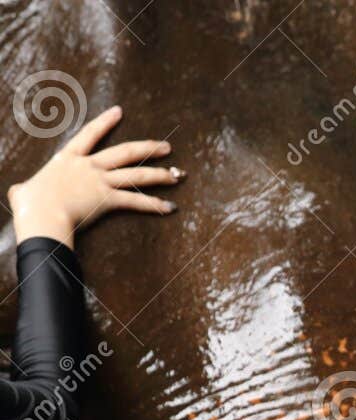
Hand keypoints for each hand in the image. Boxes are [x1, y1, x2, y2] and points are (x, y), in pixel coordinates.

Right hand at [7, 106, 180, 246]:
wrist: (41, 214)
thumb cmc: (30, 205)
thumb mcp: (24, 191)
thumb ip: (26, 189)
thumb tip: (20, 193)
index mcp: (68, 159)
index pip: (89, 134)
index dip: (105, 122)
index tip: (119, 111)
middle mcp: (88, 166)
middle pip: (124, 152)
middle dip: (148, 148)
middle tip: (166, 147)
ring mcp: (100, 181)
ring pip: (136, 175)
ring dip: (160, 174)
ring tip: (178, 174)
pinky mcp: (108, 200)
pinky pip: (136, 202)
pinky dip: (155, 205)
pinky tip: (170, 207)